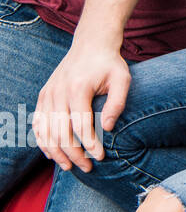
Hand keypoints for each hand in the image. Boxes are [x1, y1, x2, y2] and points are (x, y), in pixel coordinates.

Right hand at [33, 40, 131, 171]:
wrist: (91, 44)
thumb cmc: (110, 64)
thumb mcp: (122, 79)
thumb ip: (117, 103)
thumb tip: (106, 128)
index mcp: (78, 88)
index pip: (81, 124)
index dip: (89, 144)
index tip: (100, 157)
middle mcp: (58, 92)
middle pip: (61, 132)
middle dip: (74, 154)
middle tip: (87, 167)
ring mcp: (47, 94)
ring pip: (46, 132)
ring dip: (56, 153)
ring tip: (70, 166)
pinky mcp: (43, 96)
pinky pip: (38, 124)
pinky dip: (43, 141)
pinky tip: (53, 154)